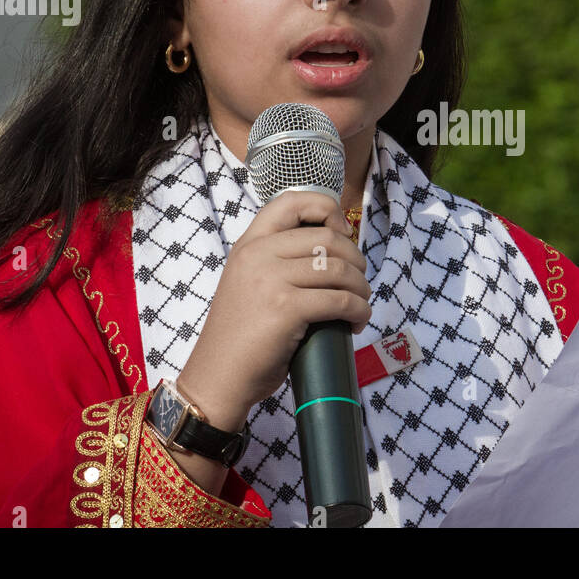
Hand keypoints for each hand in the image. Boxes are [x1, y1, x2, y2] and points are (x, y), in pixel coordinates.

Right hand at [176, 190, 371, 431]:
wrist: (218, 377)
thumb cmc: (241, 337)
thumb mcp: (249, 283)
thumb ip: (277, 261)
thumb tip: (333, 253)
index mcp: (249, 244)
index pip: (292, 201)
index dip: (327, 210)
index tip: (342, 234)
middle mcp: (258, 254)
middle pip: (328, 238)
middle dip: (356, 260)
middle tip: (359, 283)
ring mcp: (271, 280)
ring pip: (339, 269)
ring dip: (361, 288)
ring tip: (360, 305)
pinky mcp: (286, 308)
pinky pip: (340, 300)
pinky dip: (359, 310)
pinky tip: (357, 322)